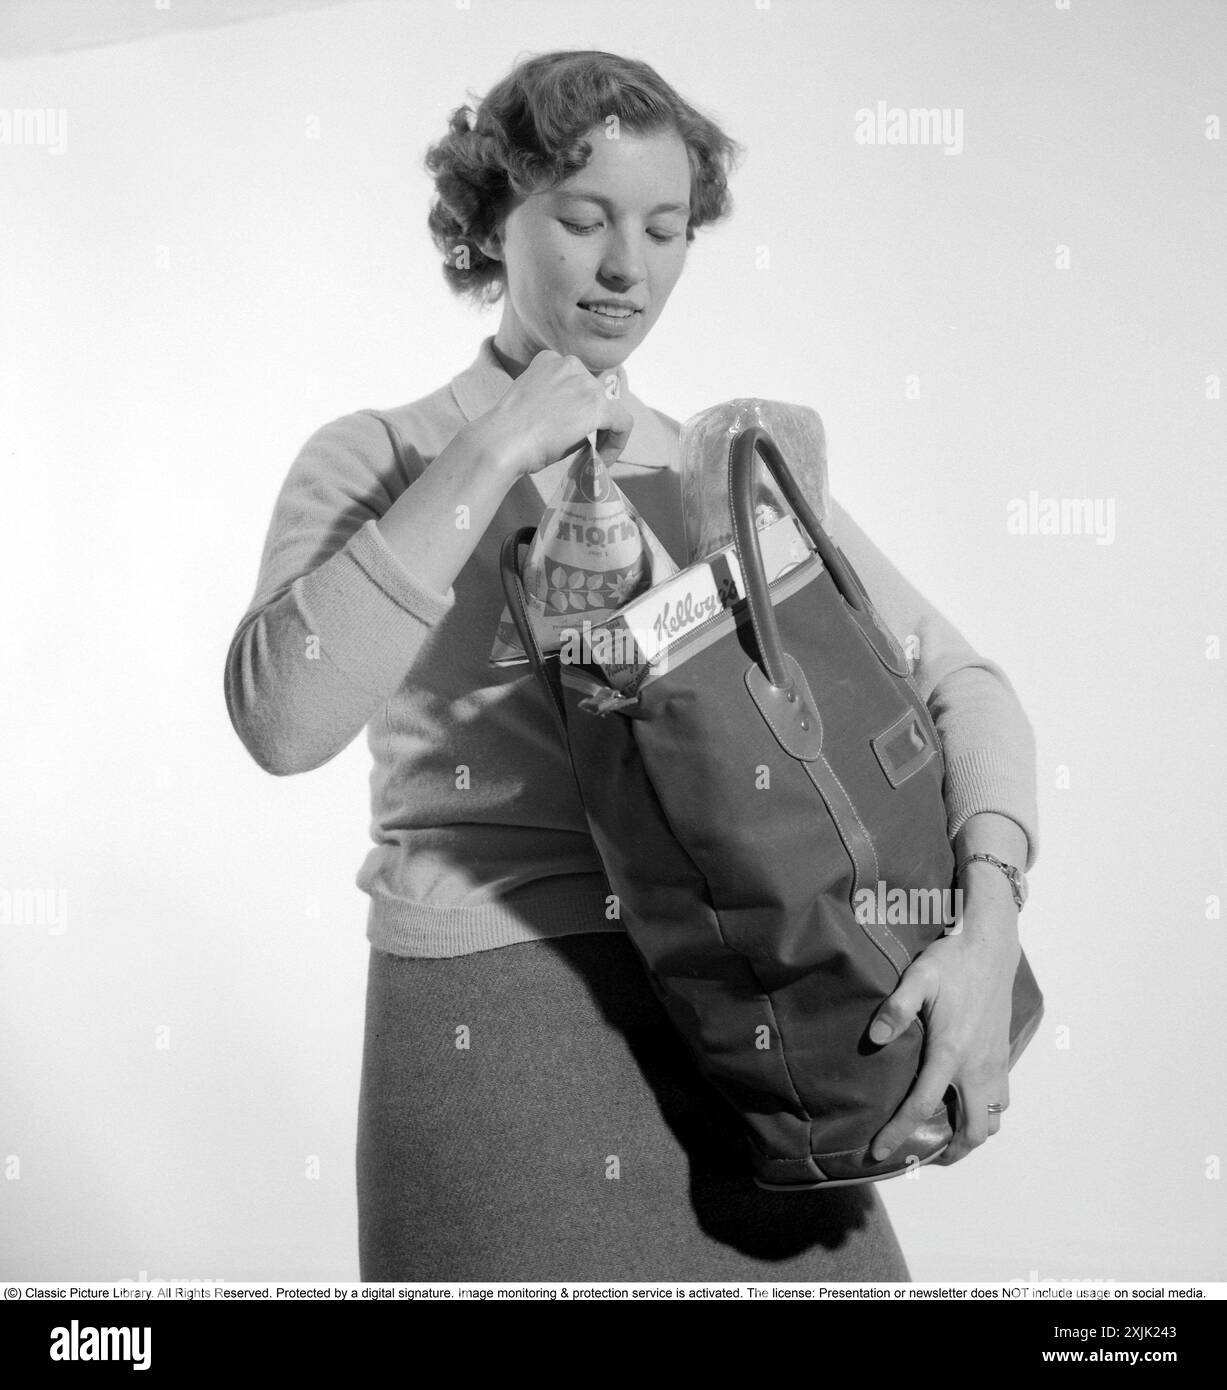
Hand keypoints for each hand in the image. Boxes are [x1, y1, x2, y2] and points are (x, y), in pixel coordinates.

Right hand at [468, 349, 634, 478]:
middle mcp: (570, 365)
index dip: (578, 409)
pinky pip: (623, 424)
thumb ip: (553, 402)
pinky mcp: (599, 406)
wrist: (502, 442)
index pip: (576, 382)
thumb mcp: (530, 403)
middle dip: (591, 421)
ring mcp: (586, 384)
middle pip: (594, 395)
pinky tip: (603, 459)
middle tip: (582, 447)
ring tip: (591, 456)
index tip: (571, 431)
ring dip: (604, 434)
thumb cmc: (507, 433)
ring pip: (610, 410)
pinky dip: (617, 444)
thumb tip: (574, 422)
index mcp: (549, 360)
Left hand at [866, 867, 1020, 1164]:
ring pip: (991, 1119)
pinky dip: (984, 1114)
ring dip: (970, 1134)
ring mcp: (994, 1064)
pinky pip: (1000, 1100)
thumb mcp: (918, 979)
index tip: (879, 1152)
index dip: (900, 1133)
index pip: (924, 1105)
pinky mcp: (1002, 1056)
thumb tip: (874, 1040)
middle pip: (972, 1130)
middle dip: (949, 1152)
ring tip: (942, 1135)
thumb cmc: (951, 963)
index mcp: (951, 1052)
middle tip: (919, 1156)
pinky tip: (963, 1103)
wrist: (991, 948)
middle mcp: (977, 1067)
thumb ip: (896, 1009)